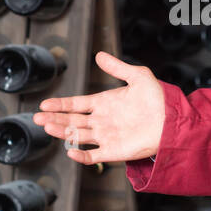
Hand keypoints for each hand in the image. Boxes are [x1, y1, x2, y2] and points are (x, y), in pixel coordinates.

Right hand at [32, 51, 165, 164]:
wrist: (173, 120)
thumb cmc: (158, 99)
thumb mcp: (138, 76)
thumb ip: (117, 67)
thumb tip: (99, 55)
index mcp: (104, 103)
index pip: (76, 104)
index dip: (60, 104)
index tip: (45, 104)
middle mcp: (101, 121)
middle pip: (72, 120)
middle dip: (54, 119)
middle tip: (37, 118)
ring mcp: (106, 137)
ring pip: (78, 136)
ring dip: (62, 132)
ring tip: (47, 127)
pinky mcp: (114, 152)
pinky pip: (93, 156)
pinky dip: (81, 156)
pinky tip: (70, 150)